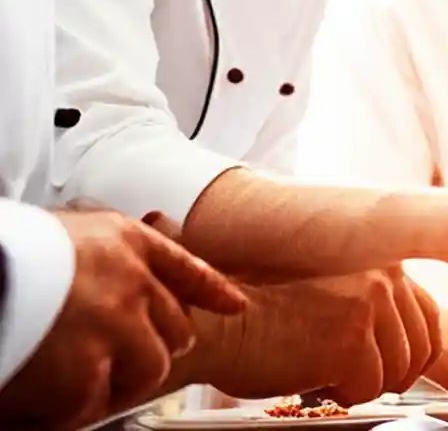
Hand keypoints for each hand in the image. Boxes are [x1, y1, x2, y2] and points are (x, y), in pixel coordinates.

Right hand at [0, 210, 246, 429]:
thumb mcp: (70, 231)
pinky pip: (97, 403)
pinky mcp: (86, 371)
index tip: (234, 304)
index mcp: (126, 242)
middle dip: (151, 346)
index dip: (214, 291)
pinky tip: (49, 397)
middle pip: (177, 330)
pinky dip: (72, 408)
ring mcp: (114, 326)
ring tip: (76, 377)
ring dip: (117, 380)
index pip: (187, 269)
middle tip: (114, 356)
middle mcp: (131, 282)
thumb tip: (116, 276)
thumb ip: (105, 256)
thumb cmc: (12, 253)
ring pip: (150, 369)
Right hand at [189, 267, 439, 404]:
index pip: (428, 315)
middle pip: (418, 349)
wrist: (225, 327)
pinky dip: (344, 395)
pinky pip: (369, 389)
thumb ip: (377, 303)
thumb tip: (411, 342)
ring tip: (328, 373)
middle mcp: (383, 277)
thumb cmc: (270, 315)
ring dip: (364, 385)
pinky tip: (316, 379)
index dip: (417, 351)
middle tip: (354, 379)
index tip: (397, 368)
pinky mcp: (351, 341)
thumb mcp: (338, 293)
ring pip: (396, 373)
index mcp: (383, 262)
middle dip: (391, 375)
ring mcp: (369, 307)